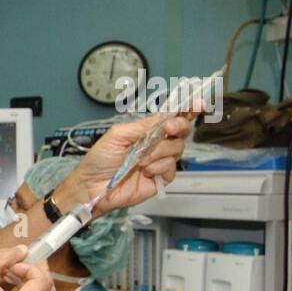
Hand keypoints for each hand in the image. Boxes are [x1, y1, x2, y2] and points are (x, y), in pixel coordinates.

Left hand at [57, 111, 192, 215]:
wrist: (92, 186)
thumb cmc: (100, 159)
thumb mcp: (118, 135)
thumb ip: (143, 126)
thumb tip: (165, 118)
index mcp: (146, 131)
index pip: (171, 118)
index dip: (187, 110)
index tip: (199, 104)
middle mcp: (156, 145)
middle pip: (181, 131)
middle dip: (177, 127)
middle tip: (167, 130)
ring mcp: (159, 162)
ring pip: (176, 149)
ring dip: (158, 152)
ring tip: (139, 160)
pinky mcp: (161, 179)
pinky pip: (171, 169)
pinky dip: (158, 168)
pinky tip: (144, 172)